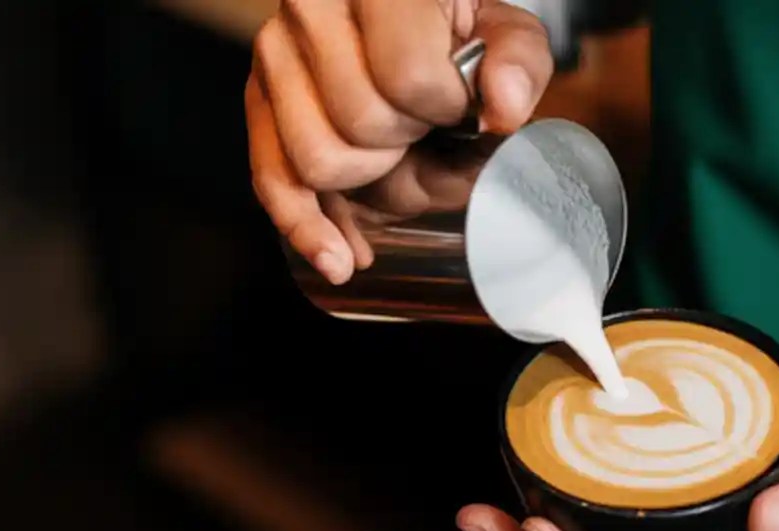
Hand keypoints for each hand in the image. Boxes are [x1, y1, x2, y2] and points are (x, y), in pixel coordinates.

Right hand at [246, 0, 553, 283]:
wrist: (411, 31)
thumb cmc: (456, 36)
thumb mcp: (503, 35)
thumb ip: (519, 61)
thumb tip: (503, 106)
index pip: (406, 77)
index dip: (444, 107)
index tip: (456, 99)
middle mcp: (313, 7)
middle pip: (359, 124)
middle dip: (406, 141)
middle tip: (425, 122)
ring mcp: (277, 52)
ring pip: (317, 161)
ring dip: (368, 174)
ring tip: (393, 145)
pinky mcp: (259, 98)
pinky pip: (273, 181)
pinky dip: (307, 229)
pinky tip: (340, 258)